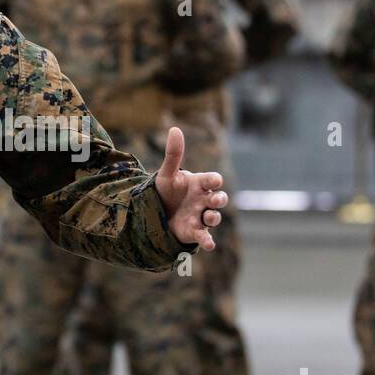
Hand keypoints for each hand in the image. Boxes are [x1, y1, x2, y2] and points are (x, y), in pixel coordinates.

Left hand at [154, 126, 227, 251]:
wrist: (155, 213)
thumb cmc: (165, 191)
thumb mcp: (166, 174)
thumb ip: (173, 154)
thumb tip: (174, 128)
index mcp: (199, 184)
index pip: (212, 180)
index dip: (214, 181)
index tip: (214, 181)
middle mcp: (203, 200)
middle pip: (219, 198)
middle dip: (220, 199)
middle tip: (215, 200)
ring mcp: (200, 216)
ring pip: (214, 217)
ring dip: (214, 217)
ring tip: (209, 217)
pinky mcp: (195, 232)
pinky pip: (205, 236)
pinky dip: (208, 241)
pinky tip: (209, 245)